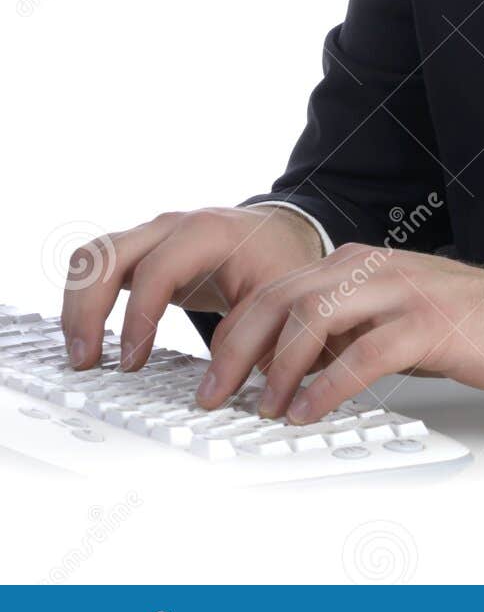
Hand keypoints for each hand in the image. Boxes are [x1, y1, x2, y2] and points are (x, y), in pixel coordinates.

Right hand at [60, 205, 326, 370]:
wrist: (277, 233)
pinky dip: (82, 296)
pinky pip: (96, 264)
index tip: (133, 362)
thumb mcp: (280, 295)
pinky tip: (86, 334)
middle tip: (87, 362)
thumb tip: (214, 386)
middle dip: (88, 309)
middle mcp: (171, 226)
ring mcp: (151, 234)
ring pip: (92, 255)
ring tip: (80, 354)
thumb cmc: (278, 261)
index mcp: (208, 232)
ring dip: (76, 304)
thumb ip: (251, 336)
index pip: (158, 268)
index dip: (139, 317)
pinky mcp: (139, 250)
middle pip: (108, 254)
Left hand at [196, 243, 483, 423]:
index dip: (235, 331)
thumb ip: (338, 330)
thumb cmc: (455, 320)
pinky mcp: (425, 324)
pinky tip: (311, 410)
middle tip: (215, 394)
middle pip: (282, 298)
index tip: (213, 373)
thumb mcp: (382, 316)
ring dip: (279, 366)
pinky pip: (364, 353)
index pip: (274, 289)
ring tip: (262, 407)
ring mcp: (397, 291)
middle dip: (238, 348)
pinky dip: (330, 385)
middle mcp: (367, 268)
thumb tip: (282, 370)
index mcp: (352, 263)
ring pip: (315, 316)